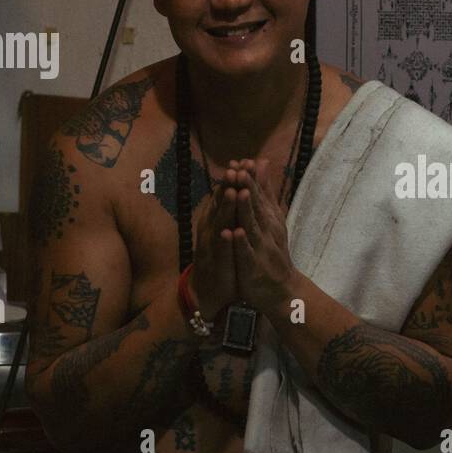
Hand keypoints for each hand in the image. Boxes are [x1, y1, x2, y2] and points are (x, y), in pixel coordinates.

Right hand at [189, 163, 239, 315]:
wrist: (209, 290)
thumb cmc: (222, 254)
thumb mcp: (229, 227)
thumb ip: (233, 204)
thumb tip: (239, 180)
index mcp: (215, 219)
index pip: (224, 194)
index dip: (233, 179)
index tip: (243, 161)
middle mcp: (210, 228)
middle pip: (219, 204)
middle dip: (227, 186)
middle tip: (235, 168)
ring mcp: (211, 245)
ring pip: (218, 223)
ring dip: (225, 208)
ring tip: (232, 192)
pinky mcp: (215, 263)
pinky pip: (219, 251)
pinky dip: (223, 241)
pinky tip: (228, 232)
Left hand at [229, 158, 297, 313]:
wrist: (281, 289)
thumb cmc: (273, 251)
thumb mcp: (272, 218)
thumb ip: (266, 191)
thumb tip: (262, 162)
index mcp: (268, 219)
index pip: (259, 196)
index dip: (250, 179)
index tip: (242, 161)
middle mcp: (266, 231)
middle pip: (256, 207)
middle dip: (247, 189)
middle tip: (239, 170)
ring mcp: (261, 248)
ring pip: (252, 227)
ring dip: (246, 210)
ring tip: (238, 193)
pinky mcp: (254, 267)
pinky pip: (247, 254)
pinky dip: (242, 243)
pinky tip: (236, 232)